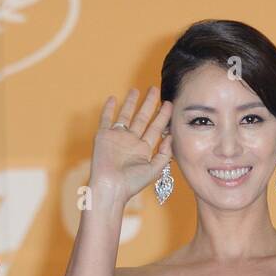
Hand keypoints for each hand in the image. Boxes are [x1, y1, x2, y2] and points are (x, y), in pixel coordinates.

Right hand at [89, 86, 172, 204]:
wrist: (111, 187)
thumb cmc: (132, 183)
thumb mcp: (154, 169)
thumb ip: (164, 153)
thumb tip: (171, 136)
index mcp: (144, 149)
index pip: (155, 128)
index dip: (162, 116)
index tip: (169, 103)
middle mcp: (131, 141)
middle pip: (142, 118)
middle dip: (149, 104)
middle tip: (155, 89)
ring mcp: (117, 138)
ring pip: (125, 115)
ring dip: (130, 103)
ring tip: (136, 90)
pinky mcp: (104, 136)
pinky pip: (106, 119)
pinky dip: (109, 109)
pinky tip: (113, 98)